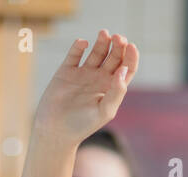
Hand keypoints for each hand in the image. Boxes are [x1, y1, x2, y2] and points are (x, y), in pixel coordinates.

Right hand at [32, 30, 138, 146]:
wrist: (56, 130)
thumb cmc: (83, 125)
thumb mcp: (105, 111)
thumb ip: (117, 92)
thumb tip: (124, 70)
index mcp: (112, 88)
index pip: (126, 68)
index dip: (131, 57)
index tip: (131, 47)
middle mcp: (100, 79)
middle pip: (114, 57)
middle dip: (118, 46)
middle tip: (118, 38)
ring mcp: (84, 73)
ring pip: (97, 52)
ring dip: (102, 42)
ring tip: (104, 34)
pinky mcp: (67, 71)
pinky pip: (74, 54)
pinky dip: (78, 46)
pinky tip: (83, 43)